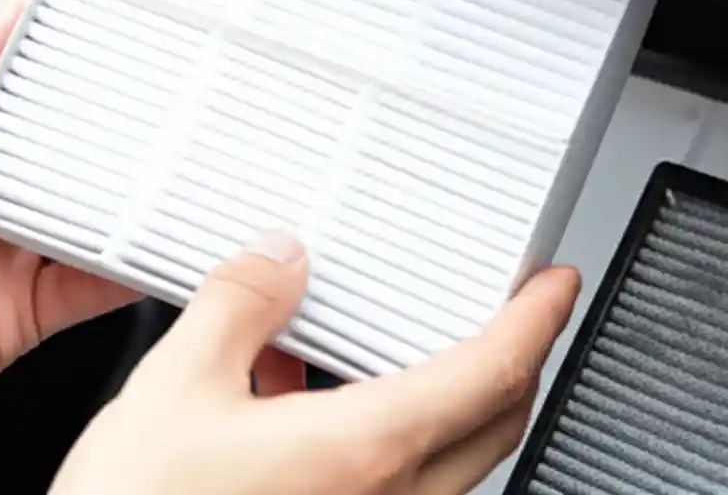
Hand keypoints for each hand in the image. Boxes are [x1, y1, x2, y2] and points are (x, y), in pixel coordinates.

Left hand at [0, 0, 139, 471]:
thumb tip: (8, 8)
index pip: (28, 92)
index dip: (73, 66)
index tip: (123, 35)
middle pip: (75, 157)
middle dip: (121, 136)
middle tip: (172, 109)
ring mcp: (12, 255)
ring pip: (95, 220)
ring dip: (134, 205)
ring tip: (181, 177)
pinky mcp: (30, 312)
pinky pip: (98, 288)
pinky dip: (132, 273)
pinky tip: (159, 250)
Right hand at [51, 233, 579, 494]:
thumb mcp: (172, 388)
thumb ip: (239, 305)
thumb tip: (276, 257)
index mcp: (366, 450)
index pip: (494, 370)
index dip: (537, 318)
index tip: (555, 285)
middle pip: (495, 420)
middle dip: (514, 356)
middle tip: (508, 310)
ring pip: (452, 459)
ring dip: (452, 398)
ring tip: (405, 345)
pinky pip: (397, 484)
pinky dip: (388, 433)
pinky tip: (310, 399)